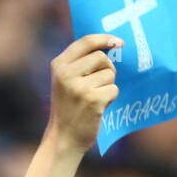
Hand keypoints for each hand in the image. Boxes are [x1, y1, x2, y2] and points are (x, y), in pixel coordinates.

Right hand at [46, 33, 122, 152]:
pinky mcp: (92, 100)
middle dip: (107, 69)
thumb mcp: (64, 80)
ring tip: (96, 98)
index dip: (104, 38)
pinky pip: (113, 89)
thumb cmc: (68, 107)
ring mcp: (79, 87)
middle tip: (101, 83)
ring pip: (109, 74)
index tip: (118, 42)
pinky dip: (111, 98)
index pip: (85, 42)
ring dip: (108, 85)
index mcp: (58, 65)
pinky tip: (99, 107)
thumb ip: (79, 63)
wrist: (63, 137)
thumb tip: (109, 45)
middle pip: (101, 57)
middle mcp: (66, 73)